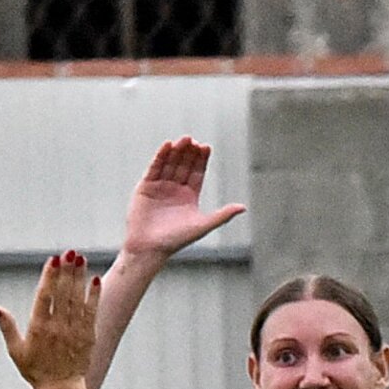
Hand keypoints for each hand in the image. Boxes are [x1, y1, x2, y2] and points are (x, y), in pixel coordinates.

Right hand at [0, 251, 99, 388]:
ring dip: (80, 277)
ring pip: (77, 298)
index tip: (53, 259)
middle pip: (63, 293)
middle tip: (70, 252)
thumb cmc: (35, 371)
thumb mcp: (16, 351)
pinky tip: (95, 280)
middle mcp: (57, 327)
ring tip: (81, 258)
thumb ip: (7, 326)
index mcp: (38, 328)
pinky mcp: (88, 336)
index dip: (49, 276)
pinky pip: (91, 312)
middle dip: (67, 270)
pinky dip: (93, 295)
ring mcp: (74, 331)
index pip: (44, 296)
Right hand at [121, 137, 244, 262]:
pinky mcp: (145, 187)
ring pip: (170, 164)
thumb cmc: (175, 241)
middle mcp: (175, 190)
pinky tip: (167, 146)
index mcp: (189, 196)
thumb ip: (222, 215)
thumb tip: (243, 207)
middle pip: (184, 165)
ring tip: (184, 139)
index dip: (201, 160)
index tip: (205, 147)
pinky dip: (160, 157)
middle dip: (189, 153)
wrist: (149, 248)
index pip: (197, 172)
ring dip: (176, 151)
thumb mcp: (202, 225)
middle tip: (193, 141)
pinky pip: (154, 168)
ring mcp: (160, 187)